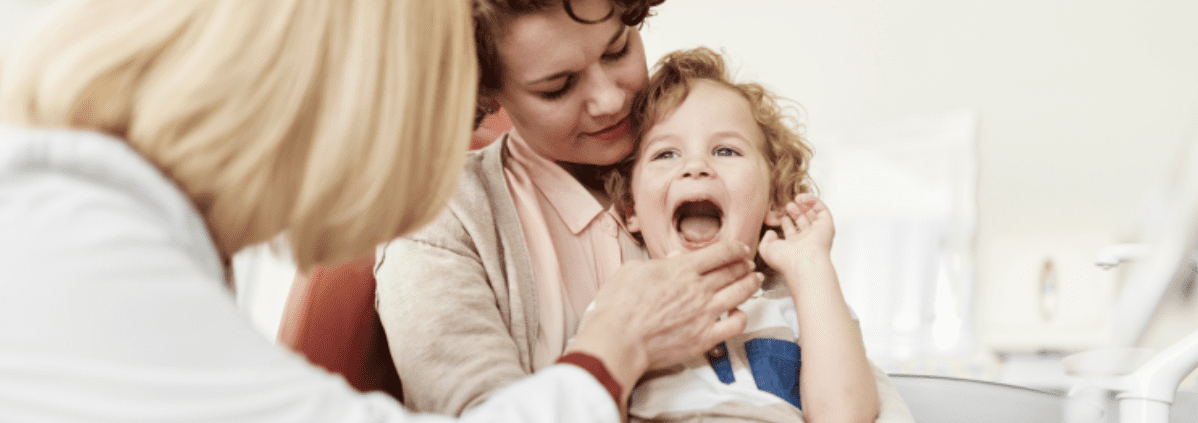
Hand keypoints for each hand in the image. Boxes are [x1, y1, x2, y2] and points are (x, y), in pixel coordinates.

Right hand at [566, 241, 760, 401]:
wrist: (618, 340)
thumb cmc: (618, 306)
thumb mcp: (633, 270)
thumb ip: (658, 262)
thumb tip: (675, 257)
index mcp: (680, 268)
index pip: (720, 252)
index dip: (736, 249)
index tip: (741, 250)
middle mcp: (698, 288)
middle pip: (733, 271)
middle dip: (745, 265)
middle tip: (749, 264)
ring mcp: (704, 313)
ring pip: (740, 293)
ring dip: (751, 284)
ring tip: (755, 281)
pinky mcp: (705, 337)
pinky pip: (736, 325)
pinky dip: (742, 317)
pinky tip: (738, 314)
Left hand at [759, 193, 834, 267]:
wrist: (804, 262)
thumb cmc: (786, 260)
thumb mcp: (767, 250)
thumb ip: (765, 240)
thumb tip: (770, 232)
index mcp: (795, 248)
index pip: (792, 233)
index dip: (786, 224)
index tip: (781, 217)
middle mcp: (807, 241)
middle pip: (804, 223)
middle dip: (796, 213)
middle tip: (788, 206)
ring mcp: (818, 233)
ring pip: (814, 216)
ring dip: (805, 206)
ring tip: (797, 198)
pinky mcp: (827, 225)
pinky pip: (822, 210)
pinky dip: (813, 201)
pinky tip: (802, 198)